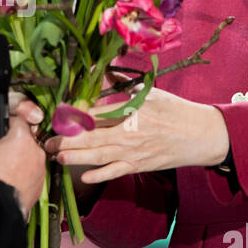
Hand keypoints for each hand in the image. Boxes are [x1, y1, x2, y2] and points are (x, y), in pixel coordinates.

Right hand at [0, 102, 45, 216]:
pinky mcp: (39, 190)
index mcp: (22, 139)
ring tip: (0, 173)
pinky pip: (30, 178)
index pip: (17, 120)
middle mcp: (36, 154)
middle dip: (11, 146)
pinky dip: (20, 179)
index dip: (5, 123)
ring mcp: (40, 173)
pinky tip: (6, 185)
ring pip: (28, 161)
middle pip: (24, 142)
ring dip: (17, 163)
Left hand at [44, 87, 227, 184]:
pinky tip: (84, 176)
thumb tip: (102, 71)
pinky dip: (100, 175)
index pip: (96, 113)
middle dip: (66, 140)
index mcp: (131, 110)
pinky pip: (116, 171)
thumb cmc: (175, 111)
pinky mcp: (140, 166)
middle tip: (47, 141)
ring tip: (57, 157)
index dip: (74, 116)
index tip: (57, 116)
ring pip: (99, 156)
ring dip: (76, 158)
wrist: (201, 135)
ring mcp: (134, 151)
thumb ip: (123, 86)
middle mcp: (130, 132)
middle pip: (91, 137)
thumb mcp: (149, 92)